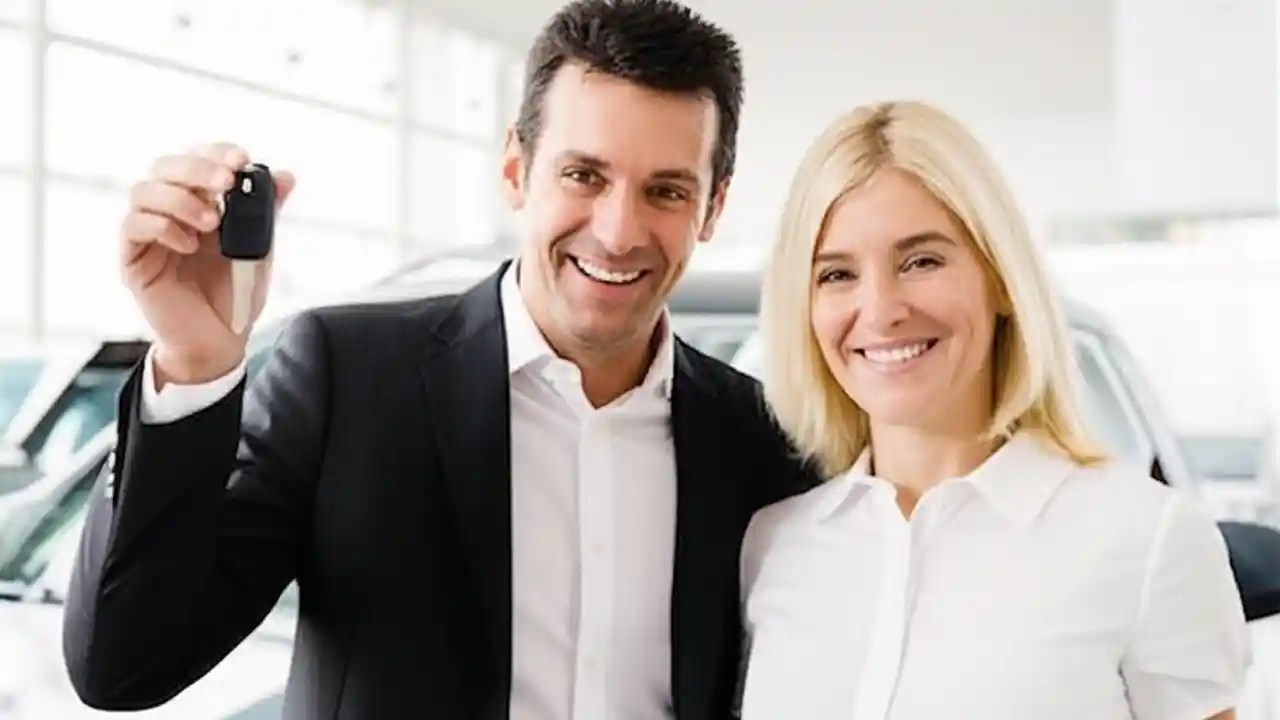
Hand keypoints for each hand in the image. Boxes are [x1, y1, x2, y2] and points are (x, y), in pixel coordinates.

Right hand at [119, 142, 294, 384]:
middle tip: (226, 184)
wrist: (219, 339)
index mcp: (198, 200)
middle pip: (164, 165)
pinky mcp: (133, 258)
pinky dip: (162, 227)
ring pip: (143, 191)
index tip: (241, 159)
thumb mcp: (259, 247)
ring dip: (181, 199)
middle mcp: (168, 209)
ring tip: (212, 224)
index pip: (197, 158)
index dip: (215, 152)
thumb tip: (286, 176)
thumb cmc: (234, 291)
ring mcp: (148, 233)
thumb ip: (266, 212)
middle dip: (197, 168)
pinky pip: (133, 226)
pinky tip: (189, 245)